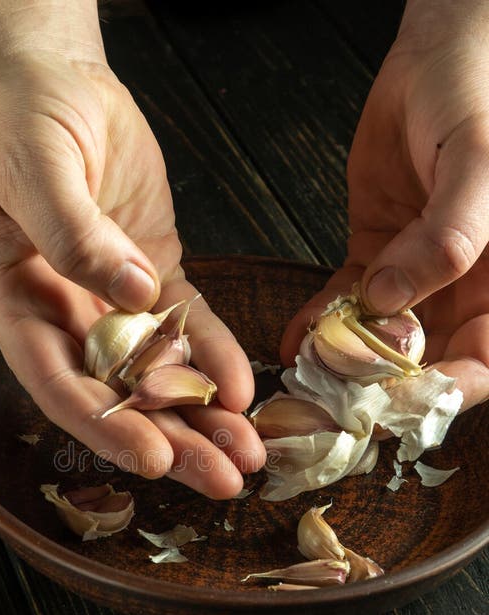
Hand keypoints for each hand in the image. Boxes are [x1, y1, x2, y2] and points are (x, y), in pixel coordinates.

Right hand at [0, 3, 264, 497]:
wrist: (50, 80)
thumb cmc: (20, 119)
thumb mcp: (34, 169)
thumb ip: (73, 235)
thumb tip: (130, 296)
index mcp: (11, 299)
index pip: (54, 379)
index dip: (103, 424)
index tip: (151, 457)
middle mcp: (58, 313)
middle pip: (114, 394)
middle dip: (169, 441)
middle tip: (220, 481)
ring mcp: (108, 299)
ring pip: (156, 372)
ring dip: (201, 416)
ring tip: (245, 457)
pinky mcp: (150, 273)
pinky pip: (186, 324)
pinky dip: (214, 356)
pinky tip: (244, 389)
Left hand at [281, 0, 488, 412]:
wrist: (438, 56)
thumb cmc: (479, 101)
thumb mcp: (478, 165)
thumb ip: (449, 238)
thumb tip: (390, 304)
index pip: (482, 361)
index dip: (444, 391)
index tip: (395, 406)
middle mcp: (462, 291)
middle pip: (424, 364)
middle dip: (379, 391)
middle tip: (330, 409)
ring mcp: (414, 278)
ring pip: (378, 341)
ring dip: (340, 364)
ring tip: (304, 382)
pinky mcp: (375, 257)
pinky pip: (345, 303)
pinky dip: (319, 324)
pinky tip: (293, 341)